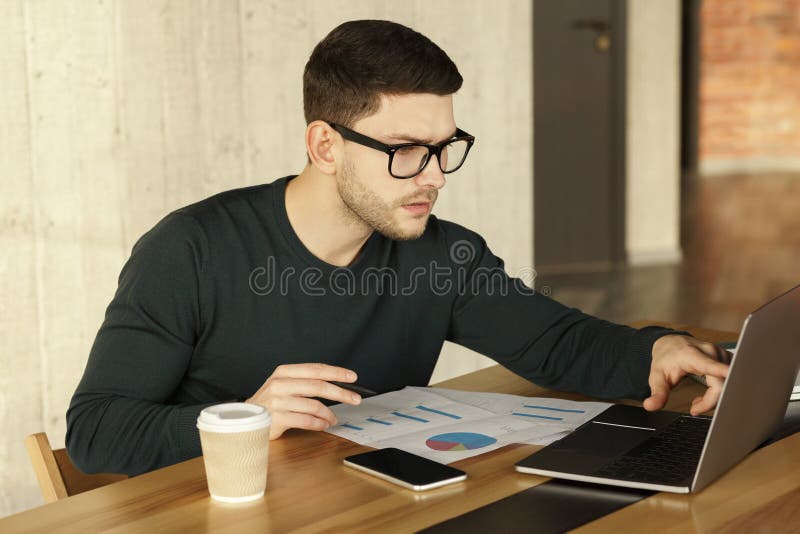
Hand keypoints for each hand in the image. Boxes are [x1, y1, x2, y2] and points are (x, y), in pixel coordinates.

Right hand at [245, 363, 360, 438]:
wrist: (243, 419)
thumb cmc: (268, 403)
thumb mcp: (283, 385)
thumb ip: (304, 382)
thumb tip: (334, 386)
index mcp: (284, 372)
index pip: (315, 369)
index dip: (336, 372)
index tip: (352, 376)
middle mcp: (280, 384)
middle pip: (318, 386)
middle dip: (340, 393)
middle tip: (355, 399)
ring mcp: (277, 401)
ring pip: (313, 406)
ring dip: (328, 414)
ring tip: (333, 419)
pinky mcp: (276, 419)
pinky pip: (306, 421)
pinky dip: (319, 424)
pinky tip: (323, 425)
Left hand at [644, 335, 729, 415]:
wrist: (670, 343)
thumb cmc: (665, 359)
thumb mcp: (656, 376)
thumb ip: (656, 393)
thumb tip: (649, 406)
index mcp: (692, 355)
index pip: (712, 366)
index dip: (724, 373)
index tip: (735, 377)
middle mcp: (710, 352)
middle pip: (721, 384)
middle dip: (709, 402)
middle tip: (694, 408)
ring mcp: (720, 354)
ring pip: (727, 384)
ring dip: (713, 397)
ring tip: (697, 400)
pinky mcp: (727, 358)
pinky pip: (729, 380)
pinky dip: (718, 391)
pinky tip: (707, 391)